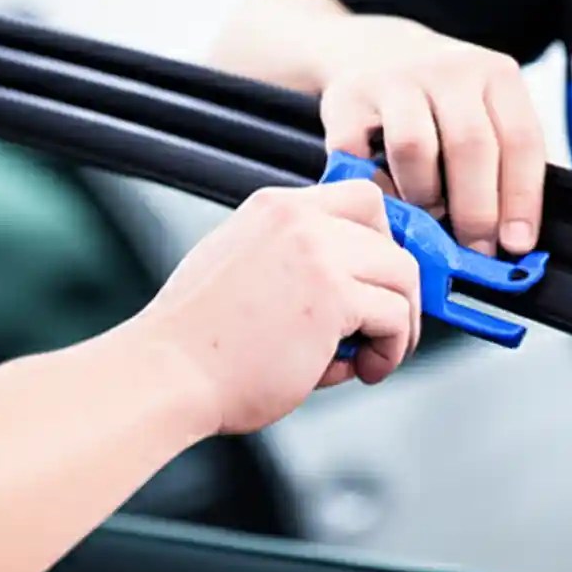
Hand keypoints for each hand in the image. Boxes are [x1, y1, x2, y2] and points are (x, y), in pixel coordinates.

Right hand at [132, 182, 420, 434]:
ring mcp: (318, 253)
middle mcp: (298, 219)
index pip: (360, 199)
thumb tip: (352, 289)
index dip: (384, 241)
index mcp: (274, 209)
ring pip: (403, 274)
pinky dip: (391, 349)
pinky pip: (395, 316)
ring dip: (399, 323)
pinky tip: (364, 370)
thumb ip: (292, 263)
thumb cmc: (199, 343)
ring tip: (372, 356)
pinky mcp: (333, 296)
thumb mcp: (242, 271)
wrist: (168, 373)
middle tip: (386, 326)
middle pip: (391, 233)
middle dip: (399, 285)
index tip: (385, 279)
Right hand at [314, 15, 546, 255]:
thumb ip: (501, 159)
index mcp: (495, 73)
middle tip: (472, 250)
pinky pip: (361, 156)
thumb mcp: (483, 108)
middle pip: (470, 146)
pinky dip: (375, 188)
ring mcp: (394, 79)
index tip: (516, 244)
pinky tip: (387, 199)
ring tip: (427, 216)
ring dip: (423, 196)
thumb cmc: (438, 99)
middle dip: (475, 211)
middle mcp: (448, 69)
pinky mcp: (347, 97)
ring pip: (414, 148)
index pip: (520, 139)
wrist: (369, 48)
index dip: (521, 198)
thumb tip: (513, 238)